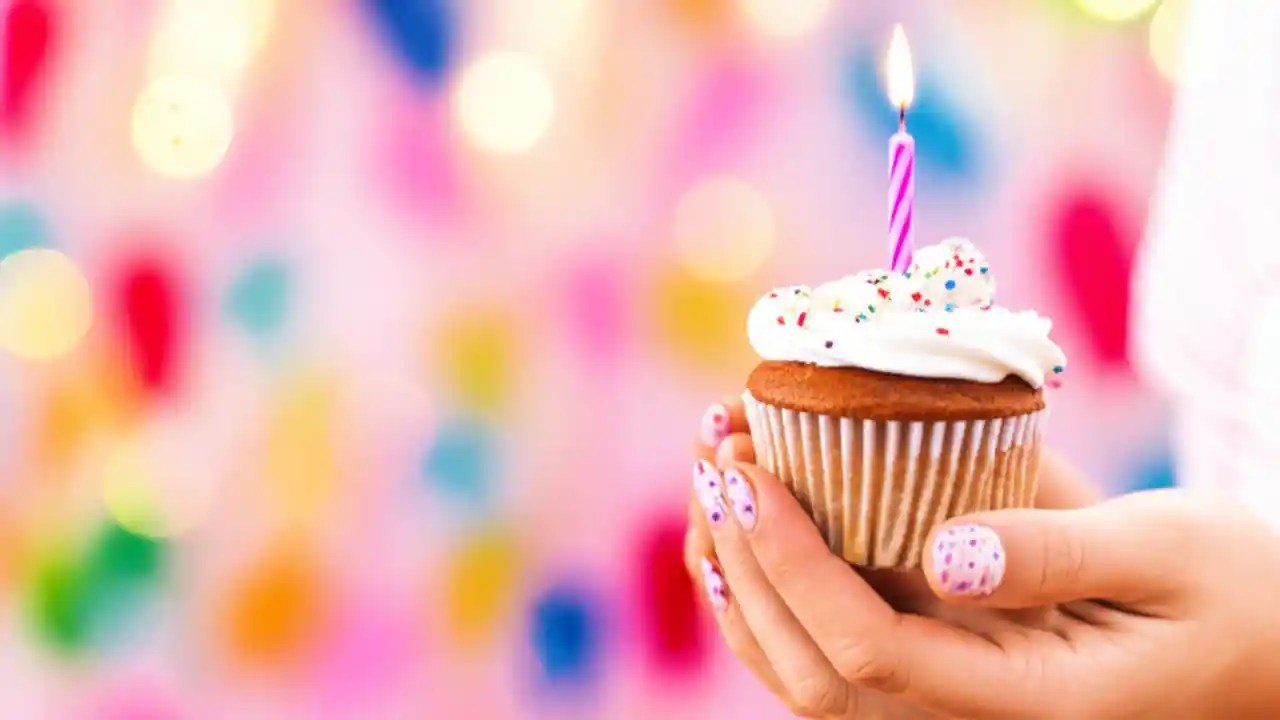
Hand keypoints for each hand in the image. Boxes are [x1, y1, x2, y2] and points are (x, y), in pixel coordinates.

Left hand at [686, 399, 1279, 718]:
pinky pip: (834, 649)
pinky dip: (776, 586)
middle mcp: (970, 718)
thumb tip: (941, 547)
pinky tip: (748, 516)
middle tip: (713, 447)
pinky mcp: (947, 668)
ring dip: (741, 573)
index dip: (790, 562)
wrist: (1264, 643)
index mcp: (1026, 701)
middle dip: (743, 559)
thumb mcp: (1168, 553)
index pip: (867, 650)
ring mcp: (952, 700)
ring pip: (805, 670)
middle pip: (810, 671)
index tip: (747, 468)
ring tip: (714, 468)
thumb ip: (1056, 551)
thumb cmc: (1234, 592)